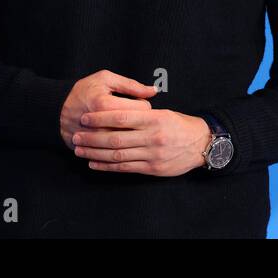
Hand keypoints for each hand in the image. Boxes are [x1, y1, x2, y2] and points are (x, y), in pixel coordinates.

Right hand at [59, 69, 156, 150]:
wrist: (58, 110)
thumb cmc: (84, 91)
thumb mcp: (105, 79)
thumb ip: (131, 85)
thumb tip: (153, 91)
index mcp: (104, 104)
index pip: (141, 109)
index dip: (144, 105)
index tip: (138, 103)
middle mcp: (100, 125)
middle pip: (136, 128)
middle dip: (140, 122)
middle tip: (134, 116)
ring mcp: (96, 140)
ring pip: (128, 142)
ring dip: (133, 135)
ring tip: (128, 127)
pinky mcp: (93, 150)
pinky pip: (116, 153)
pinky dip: (122, 147)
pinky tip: (121, 140)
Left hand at [73, 107, 211, 176]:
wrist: (202, 144)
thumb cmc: (180, 125)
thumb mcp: (164, 112)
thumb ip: (142, 112)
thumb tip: (118, 108)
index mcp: (153, 119)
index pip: (121, 117)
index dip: (100, 118)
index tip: (85, 118)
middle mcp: (152, 137)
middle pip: (115, 138)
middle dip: (92, 138)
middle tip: (76, 135)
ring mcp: (151, 155)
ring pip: (117, 155)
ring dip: (95, 154)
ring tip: (80, 150)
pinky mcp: (152, 169)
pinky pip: (125, 168)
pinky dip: (107, 166)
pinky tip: (94, 163)